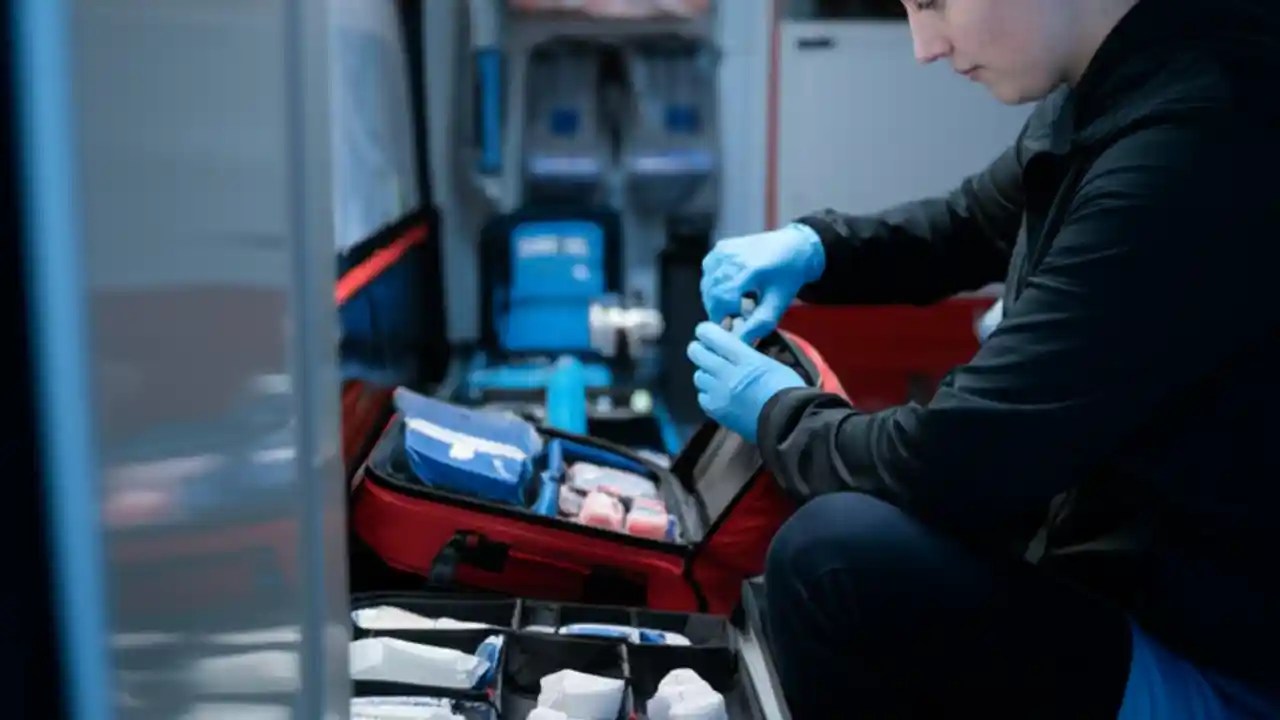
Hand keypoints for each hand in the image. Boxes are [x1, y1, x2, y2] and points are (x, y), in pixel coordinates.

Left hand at [687, 322, 805, 442]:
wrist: (789, 424)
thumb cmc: (788, 390)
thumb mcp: (770, 364)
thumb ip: (748, 355)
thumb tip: (732, 349)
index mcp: (744, 359)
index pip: (713, 337)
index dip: (705, 331)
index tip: (706, 332)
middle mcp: (727, 374)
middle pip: (697, 354)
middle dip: (699, 349)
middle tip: (706, 351)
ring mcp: (719, 395)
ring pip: (698, 376)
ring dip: (705, 373)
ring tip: (715, 376)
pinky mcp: (717, 413)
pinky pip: (702, 397)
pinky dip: (707, 394)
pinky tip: (718, 395)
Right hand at [700, 224, 824, 343]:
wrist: (793, 247)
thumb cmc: (788, 277)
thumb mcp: (778, 303)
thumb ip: (760, 324)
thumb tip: (741, 341)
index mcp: (750, 270)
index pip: (720, 299)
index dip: (722, 317)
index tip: (732, 324)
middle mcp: (733, 256)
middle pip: (711, 293)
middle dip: (719, 310)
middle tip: (735, 315)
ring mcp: (725, 250)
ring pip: (707, 284)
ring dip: (716, 299)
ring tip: (735, 302)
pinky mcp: (721, 247)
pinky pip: (708, 273)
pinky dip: (714, 284)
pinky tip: (730, 288)